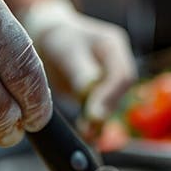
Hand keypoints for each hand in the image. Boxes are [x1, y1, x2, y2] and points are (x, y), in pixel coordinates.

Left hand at [19, 0, 136, 135]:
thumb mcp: (67, 51)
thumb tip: (89, 94)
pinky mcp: (99, 92)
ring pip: (111, 104)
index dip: (110, 97)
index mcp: (113, 45)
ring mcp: (109, 78)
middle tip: (88, 131)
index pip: (123, 75)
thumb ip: (80, 72)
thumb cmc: (57, 38)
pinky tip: (85, 133)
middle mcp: (116, 63)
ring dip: (98, 121)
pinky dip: (92, 122)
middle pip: (119, 93)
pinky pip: (100, 109)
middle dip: (104, 113)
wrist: (47, 36)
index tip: (94, 115)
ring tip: (86, 134)